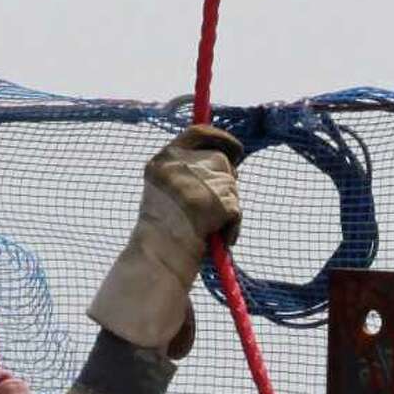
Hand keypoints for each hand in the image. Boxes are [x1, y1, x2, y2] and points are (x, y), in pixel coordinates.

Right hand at [88, 125, 244, 355]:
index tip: (236, 148)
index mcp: (162, 160)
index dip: (220, 137)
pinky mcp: (214, 201)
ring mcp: (196, 183)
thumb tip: (228, 159)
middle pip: (221, 162)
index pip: (198, 132)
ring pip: (232, 186)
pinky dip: (233, 226)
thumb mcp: (169, 190)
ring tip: (208, 228)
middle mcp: (177, 166)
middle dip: (226, 183)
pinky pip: (236, 209)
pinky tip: (217, 238)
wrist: (157, 260)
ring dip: (228, 207)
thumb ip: (189, 172)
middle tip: (213, 208)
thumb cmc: (165, 231)